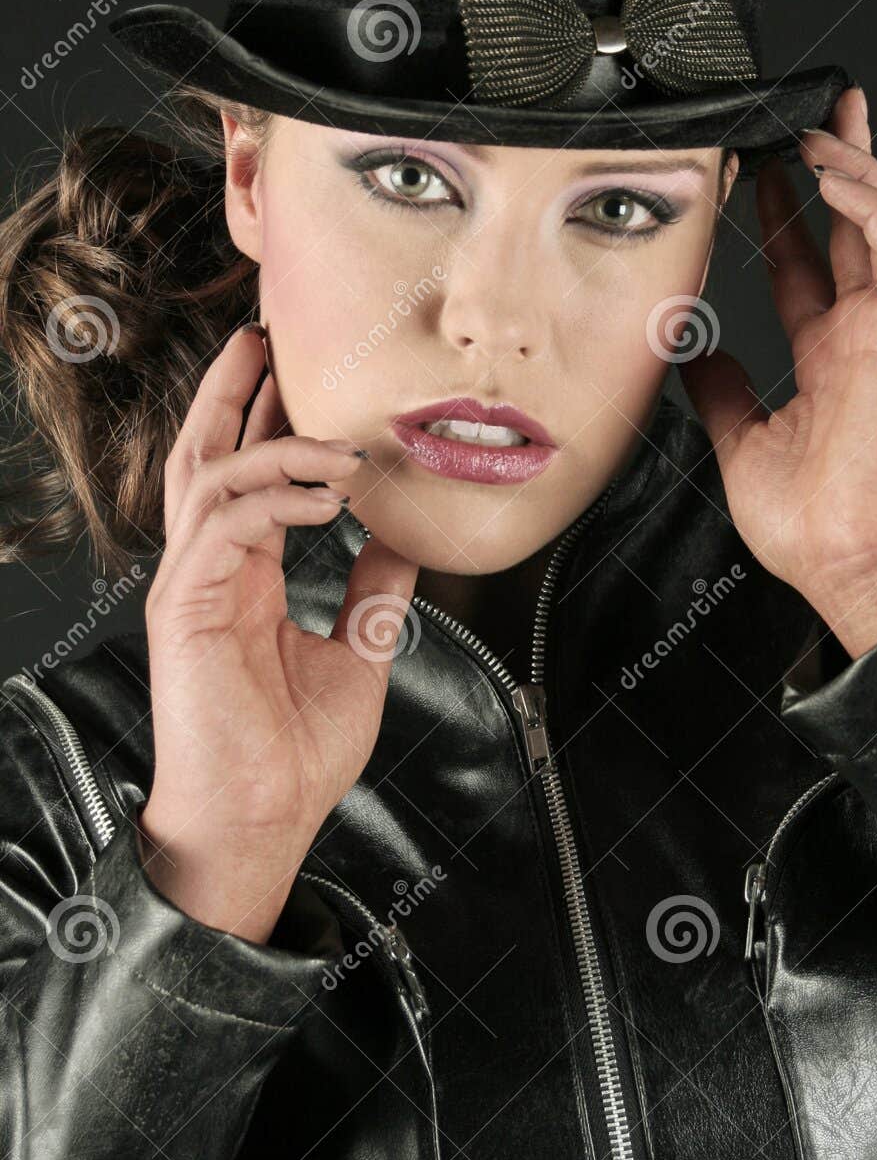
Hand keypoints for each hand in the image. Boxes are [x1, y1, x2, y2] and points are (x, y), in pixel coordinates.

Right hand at [139, 326, 418, 942]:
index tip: (301, 373)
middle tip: (264, 336)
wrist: (261, 823)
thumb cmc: (295, 756)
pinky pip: (222, 524)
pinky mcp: (183, 608)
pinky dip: (274, 498)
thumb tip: (409, 539)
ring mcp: (189, 586)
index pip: (246, 475)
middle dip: (232, 391)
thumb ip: (376, 592)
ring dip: (276, 445)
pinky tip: (328, 497)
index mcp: (241, 576)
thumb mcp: (359, 656)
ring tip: (341, 444)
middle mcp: (208, 570)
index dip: (269, 419)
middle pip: (206, 454)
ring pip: (212, 476)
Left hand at [680, 84, 876, 658]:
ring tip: (818, 125)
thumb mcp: (744, 442)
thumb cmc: (812, 524)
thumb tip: (696, 351)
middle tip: (805, 113)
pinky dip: (869, 201)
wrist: (851, 564)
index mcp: (829, 355)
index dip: (785, 213)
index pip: (805, 263)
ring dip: (854, 167)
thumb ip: (725, 392)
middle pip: (852, 226)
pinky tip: (833, 171)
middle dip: (834, 164)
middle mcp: (862, 332)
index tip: (757, 171)